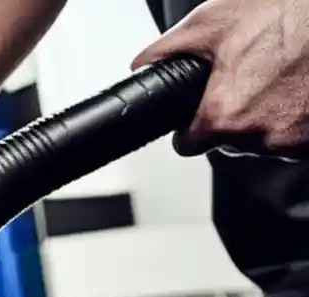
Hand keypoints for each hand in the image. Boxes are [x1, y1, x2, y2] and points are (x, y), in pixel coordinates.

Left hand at [133, 0, 308, 156]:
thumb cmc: (288, 13)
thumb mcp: (215, 22)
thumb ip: (169, 49)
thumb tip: (142, 64)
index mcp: (223, 116)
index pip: (187, 145)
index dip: (191, 125)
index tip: (199, 112)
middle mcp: (258, 138)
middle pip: (228, 142)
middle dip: (233, 116)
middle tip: (251, 79)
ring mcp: (293, 143)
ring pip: (263, 141)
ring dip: (267, 116)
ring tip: (281, 78)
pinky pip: (296, 137)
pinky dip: (296, 117)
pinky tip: (300, 89)